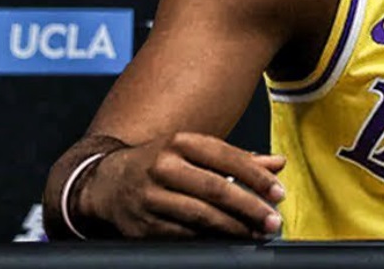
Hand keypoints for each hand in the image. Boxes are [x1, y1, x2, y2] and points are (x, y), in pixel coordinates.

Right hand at [81, 132, 287, 238]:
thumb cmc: (161, 164)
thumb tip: (279, 163)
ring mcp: (151, 196)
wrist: (104, 183)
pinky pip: (184, 234)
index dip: (256, 176)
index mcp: (180, 142)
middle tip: (273, 220)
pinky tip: (228, 240)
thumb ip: (238, 159)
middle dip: (250, 207)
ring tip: (256, 233)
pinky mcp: (143, 225)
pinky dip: (210, 239)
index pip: (226, 157)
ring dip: (234, 227)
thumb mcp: (194, 152)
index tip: (279, 192)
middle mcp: (163, 166)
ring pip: (200, 215)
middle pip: (215, 189)